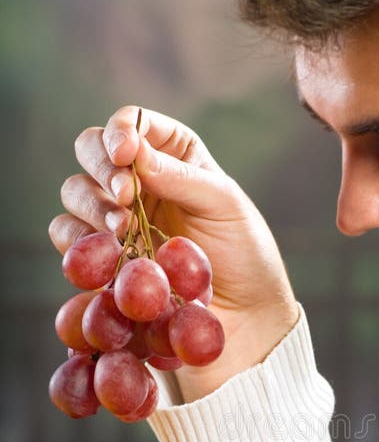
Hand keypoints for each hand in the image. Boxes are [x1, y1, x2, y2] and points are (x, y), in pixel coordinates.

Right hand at [49, 105, 298, 396]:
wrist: (244, 319)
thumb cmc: (246, 257)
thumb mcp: (226, 206)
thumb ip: (182, 177)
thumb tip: (134, 151)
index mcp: (174, 157)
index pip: (134, 123)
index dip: (121, 130)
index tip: (125, 154)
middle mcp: (140, 183)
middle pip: (91, 149)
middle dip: (101, 166)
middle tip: (125, 195)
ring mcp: (119, 220)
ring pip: (74, 191)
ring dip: (91, 204)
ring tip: (123, 229)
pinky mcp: (105, 258)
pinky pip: (69, 238)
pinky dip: (79, 241)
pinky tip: (108, 253)